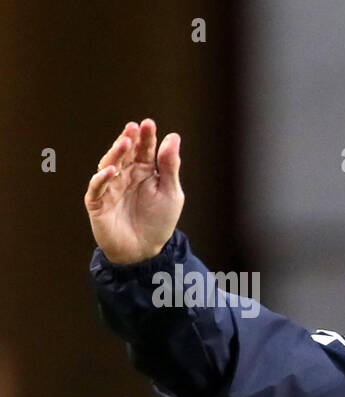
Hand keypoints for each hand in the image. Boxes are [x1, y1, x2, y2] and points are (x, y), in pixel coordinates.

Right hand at [84, 118, 183, 264]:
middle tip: (134, 128)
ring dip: (116, 154)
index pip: (144, 150)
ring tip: (125, 143)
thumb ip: (169, 167)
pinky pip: (97, 188)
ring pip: (109, 165)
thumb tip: (173, 137)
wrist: (144, 251)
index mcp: (143, 171)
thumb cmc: (158, 221)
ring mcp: (110, 188)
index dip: (146, 137)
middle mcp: (125, 175)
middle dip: (129, 140)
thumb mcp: (170, 193)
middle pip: (125, 153)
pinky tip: (112, 170)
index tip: (149, 124)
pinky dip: (102, 179)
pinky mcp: (98, 202)